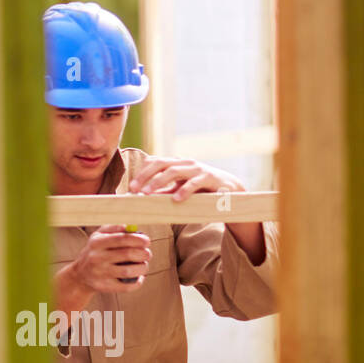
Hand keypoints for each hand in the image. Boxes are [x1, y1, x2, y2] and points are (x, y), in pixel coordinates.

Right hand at [56, 224, 149, 312]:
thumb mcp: (98, 236)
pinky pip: (126, 286)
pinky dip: (137, 282)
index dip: (138, 239)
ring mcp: (100, 273)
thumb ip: (114, 229)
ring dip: (142, 268)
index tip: (147, 241)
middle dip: (143, 254)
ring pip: (128, 271)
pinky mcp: (104, 286)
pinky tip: (138, 277)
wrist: (79, 275)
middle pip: (127, 254)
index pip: (121, 239)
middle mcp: (97, 257)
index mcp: (97, 243)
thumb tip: (132, 228)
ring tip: (143, 265)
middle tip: (147, 254)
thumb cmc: (95, 251)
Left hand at [128, 156, 242, 201]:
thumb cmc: (203, 191)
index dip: (142, 173)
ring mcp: (198, 169)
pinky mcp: (210, 178)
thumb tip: (143, 198)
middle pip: (161, 164)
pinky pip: (195, 183)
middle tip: (135, 189)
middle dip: (145, 176)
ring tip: (147, 193)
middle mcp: (186, 163)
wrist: (232, 191)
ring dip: (158, 181)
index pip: (155, 162)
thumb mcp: (180, 191)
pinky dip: (184, 190)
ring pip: (175, 170)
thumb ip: (164, 192)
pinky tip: (176, 199)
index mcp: (178, 164)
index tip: (131, 188)